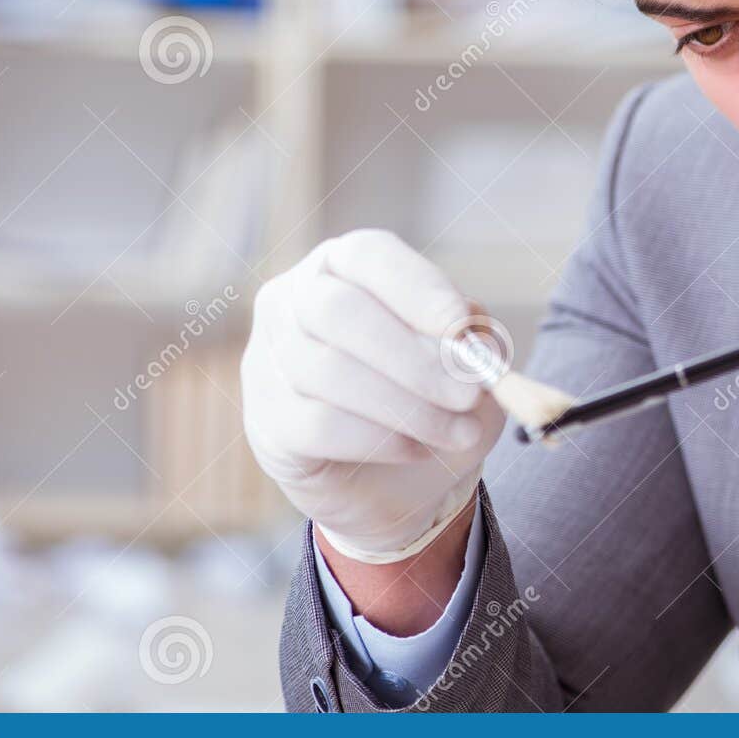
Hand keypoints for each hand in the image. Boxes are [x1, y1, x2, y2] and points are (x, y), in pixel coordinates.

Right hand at [241, 230, 504, 562]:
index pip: (367, 255)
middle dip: (414, 356)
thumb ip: (472, 341)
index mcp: (341, 266)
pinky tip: (416, 449)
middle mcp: (290, 302)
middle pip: (338, 311)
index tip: (461, 324)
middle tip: (469, 394)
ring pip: (330, 372)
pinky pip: (319, 425)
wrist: (397, 482)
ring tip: (458, 432)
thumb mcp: (466, 364)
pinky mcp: (267, 422)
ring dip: (408, 407)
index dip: (415, 286)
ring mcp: (267, 361)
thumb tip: (469, 338)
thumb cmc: (431, 401)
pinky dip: (379, 440)